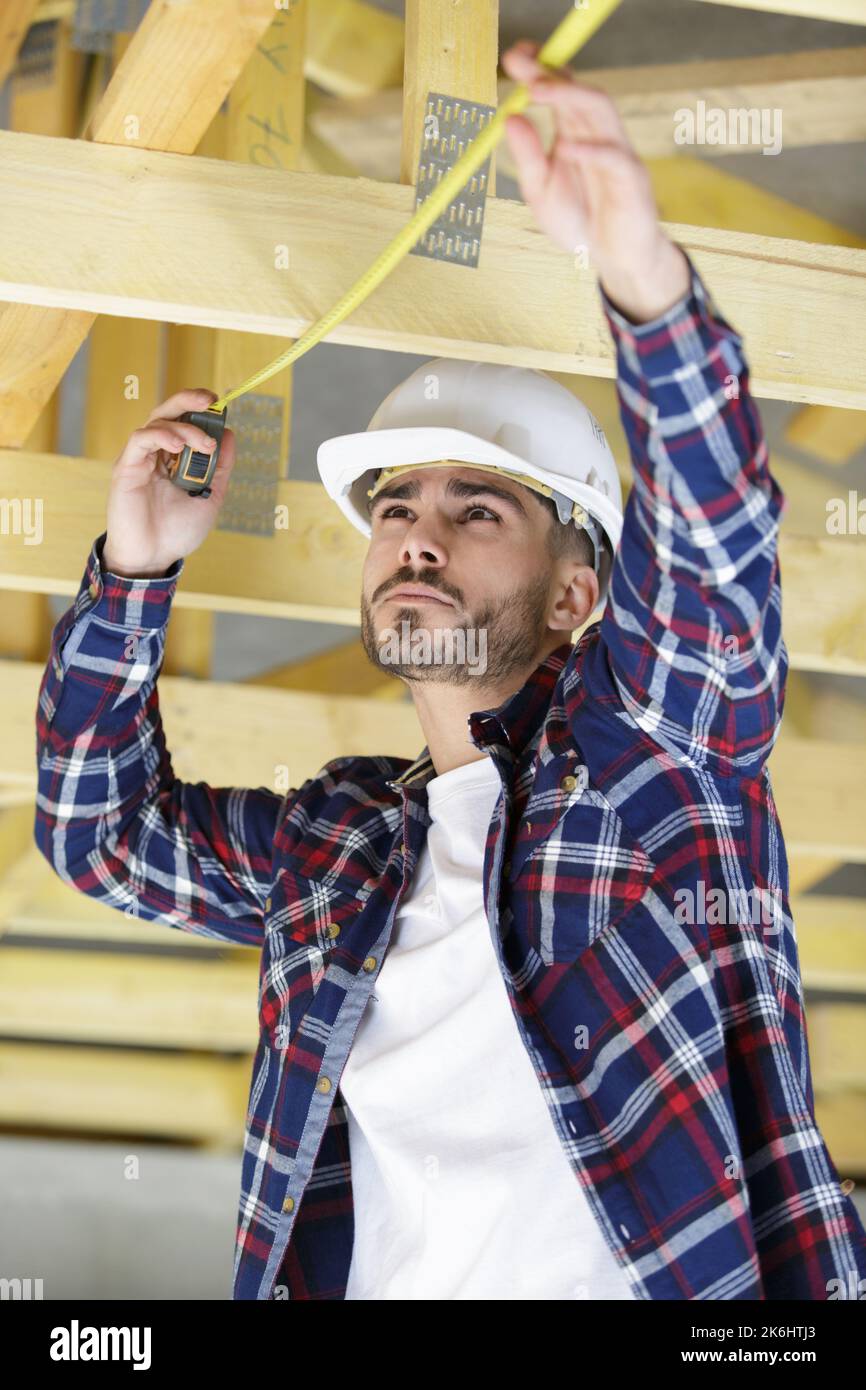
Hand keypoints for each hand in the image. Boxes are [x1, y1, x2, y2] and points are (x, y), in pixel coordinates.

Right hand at [102, 388, 235, 576]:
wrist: (152, 557)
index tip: (220, 405)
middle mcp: (155, 453)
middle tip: (210, 399)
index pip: (185, 421)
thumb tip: (229, 434)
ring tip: (203, 445)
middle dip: (188, 399)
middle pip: (168, 412)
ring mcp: (140, 459)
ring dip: (184, 427)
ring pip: (157, 422)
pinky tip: (177, 446)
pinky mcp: (126, 467)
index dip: (200, 409)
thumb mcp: (210, 496)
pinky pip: (141, 439)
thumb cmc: (176, 532)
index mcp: (174, 458)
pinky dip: (160, 435)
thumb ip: (220, 467)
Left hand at [501, 39, 689, 322]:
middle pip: (579, 92)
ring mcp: (617, 155)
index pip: (562, 90)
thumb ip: (527, 158)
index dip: (540, 68)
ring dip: (570, 95)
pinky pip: (614, 158)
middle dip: (550, 73)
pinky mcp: (632, 181)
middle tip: (521, 64)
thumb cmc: (580, 222)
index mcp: (576, 133)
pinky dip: (590, 151)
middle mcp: (598, 136)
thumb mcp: (540, 192)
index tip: (513, 56)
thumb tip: (508, 117)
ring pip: (601, 110)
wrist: (614, 259)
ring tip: (538, 90)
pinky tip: (566, 147)